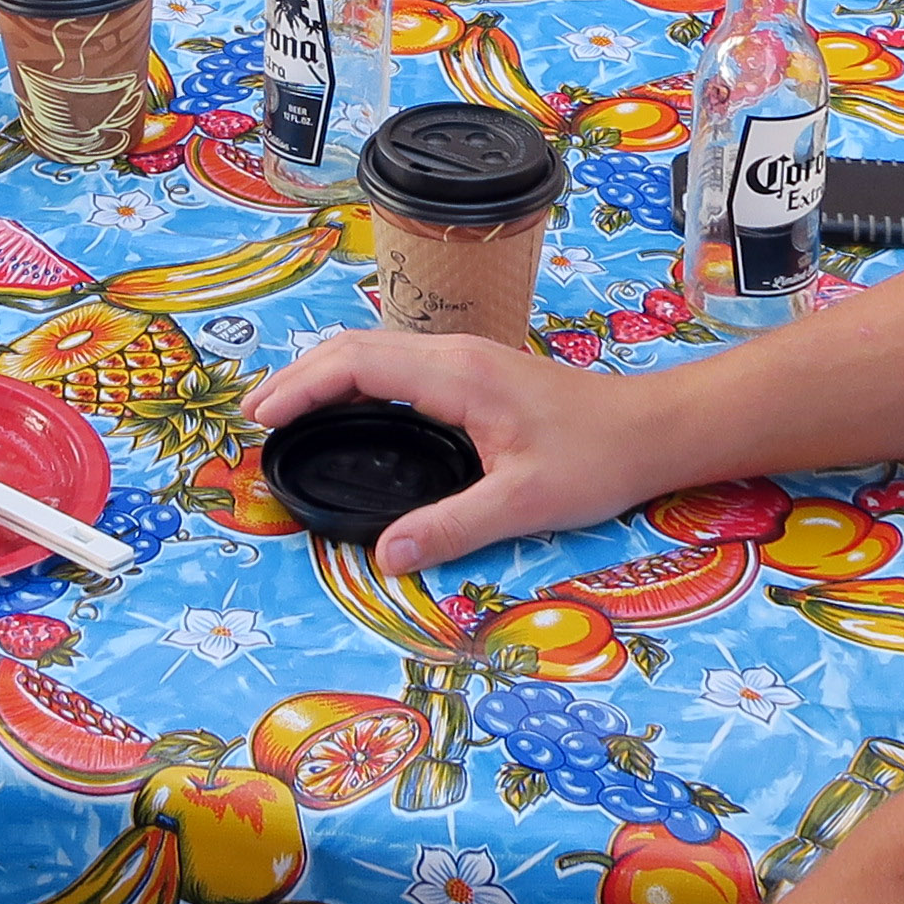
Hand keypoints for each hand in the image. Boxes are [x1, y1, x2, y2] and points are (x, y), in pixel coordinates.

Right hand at [249, 324, 671, 574]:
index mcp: (455, 376)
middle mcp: (453, 354)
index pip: (358, 364)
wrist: (650, 430)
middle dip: (298, 377)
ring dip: (324, 374)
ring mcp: (464, 357)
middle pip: (355, 347)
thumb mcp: (524, 504)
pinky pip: (396, 363)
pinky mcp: (474, 371)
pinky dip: (355, 378)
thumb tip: (384, 556)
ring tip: (284, 411)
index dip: (301, 388)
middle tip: (254, 418)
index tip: (260, 418)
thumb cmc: (595, 461)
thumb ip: (451, 527)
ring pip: (375, 350)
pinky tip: (346, 407)